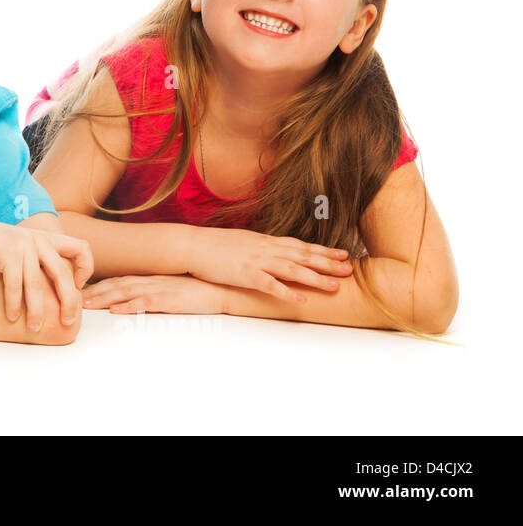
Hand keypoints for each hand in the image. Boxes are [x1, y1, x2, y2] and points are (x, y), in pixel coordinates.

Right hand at [0, 218, 92, 331]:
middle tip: (67, 321)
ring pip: (37, 285)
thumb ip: (38, 258)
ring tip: (35, 327)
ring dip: (37, 310)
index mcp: (45, 238)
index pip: (81, 248)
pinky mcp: (6, 254)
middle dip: (68, 302)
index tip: (78, 287)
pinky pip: (15, 285)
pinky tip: (12, 317)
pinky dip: (14, 304)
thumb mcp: (20, 247)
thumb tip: (56, 286)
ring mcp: (22, 245)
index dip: (87, 268)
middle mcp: (37, 239)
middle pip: (63, 274)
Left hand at [83, 275, 224, 314]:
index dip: (97, 284)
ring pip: (125, 292)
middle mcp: (150, 280)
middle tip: (73, 296)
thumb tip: (130, 300)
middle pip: (115, 284)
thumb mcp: (169, 288)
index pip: (117, 279)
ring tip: (87, 305)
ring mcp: (159, 288)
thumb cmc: (196, 291)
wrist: (221, 289)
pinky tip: (116, 310)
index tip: (79, 289)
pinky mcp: (169, 300)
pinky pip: (145, 303)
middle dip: (93, 290)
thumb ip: (151, 292)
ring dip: (104, 298)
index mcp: (149, 278)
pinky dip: (129, 306)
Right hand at [183, 227, 351, 302]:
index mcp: (265, 241)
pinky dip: (286, 292)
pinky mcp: (245, 274)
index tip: (342, 254)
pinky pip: (269, 285)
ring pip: (292, 269)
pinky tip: (301, 299)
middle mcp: (265, 249)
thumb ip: (260, 247)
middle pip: (303, 255)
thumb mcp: (242, 242)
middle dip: (328, 263)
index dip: (323, 250)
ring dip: (315, 277)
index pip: (300, 245)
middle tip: (350, 268)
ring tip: (335, 286)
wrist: (191, 245)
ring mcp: (256, 261)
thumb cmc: (213, 245)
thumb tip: (274, 252)